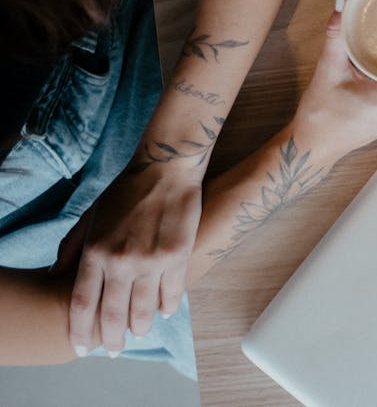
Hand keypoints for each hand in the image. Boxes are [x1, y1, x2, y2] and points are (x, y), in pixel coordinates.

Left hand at [59, 165, 201, 356]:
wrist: (165, 171)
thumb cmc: (126, 192)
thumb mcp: (89, 216)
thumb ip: (71, 248)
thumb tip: (54, 277)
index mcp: (96, 252)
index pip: (82, 304)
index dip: (80, 331)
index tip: (81, 347)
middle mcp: (121, 261)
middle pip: (112, 315)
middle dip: (112, 339)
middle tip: (114, 350)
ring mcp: (151, 261)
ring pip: (144, 310)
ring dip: (141, 327)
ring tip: (140, 332)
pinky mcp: (177, 256)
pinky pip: (172, 293)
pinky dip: (167, 307)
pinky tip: (163, 312)